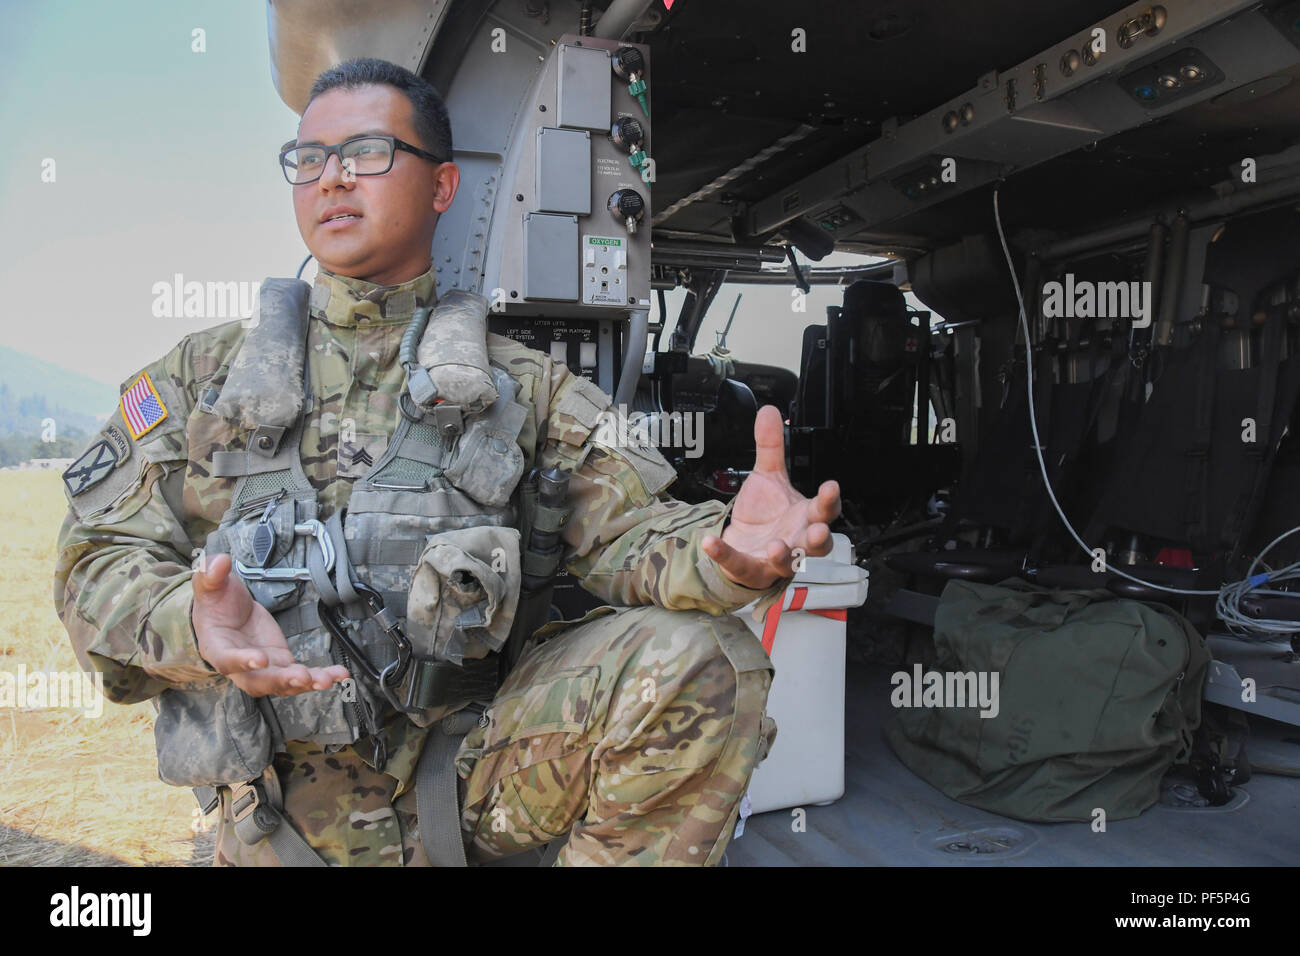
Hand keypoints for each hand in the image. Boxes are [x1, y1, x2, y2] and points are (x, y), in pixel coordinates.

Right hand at [192, 552, 348, 696]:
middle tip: (301, 676)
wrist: (226, 614)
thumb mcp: (210, 585)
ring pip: (283, 683)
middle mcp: (241, 667)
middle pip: (259, 681)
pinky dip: (321, 676)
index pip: (228, 660)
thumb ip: (211, 575)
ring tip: (326, 680)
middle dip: (280, 680)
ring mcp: (265, 668)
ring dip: (305, 683)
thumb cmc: (215, 603)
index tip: (261, 659)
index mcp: (218, 648)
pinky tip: (338, 674)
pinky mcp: (283, 663)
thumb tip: (218, 562)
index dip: (243, 662)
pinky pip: (302, 675)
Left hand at [702, 405, 840, 589]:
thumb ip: (771, 447)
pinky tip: (710, 543)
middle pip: (817, 544)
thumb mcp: (768, 476)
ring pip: (788, 563)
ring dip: (785, 555)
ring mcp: (776, 559)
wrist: (745, 544)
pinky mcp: (752, 570)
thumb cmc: (766, 515)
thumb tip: (770, 411)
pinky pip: (740, 564)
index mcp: (805, 516)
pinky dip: (725, 555)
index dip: (829, 499)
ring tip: (777, 545)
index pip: (825, 509)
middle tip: (818, 531)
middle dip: (819, 538)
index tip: (830, 486)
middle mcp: (797, 540)